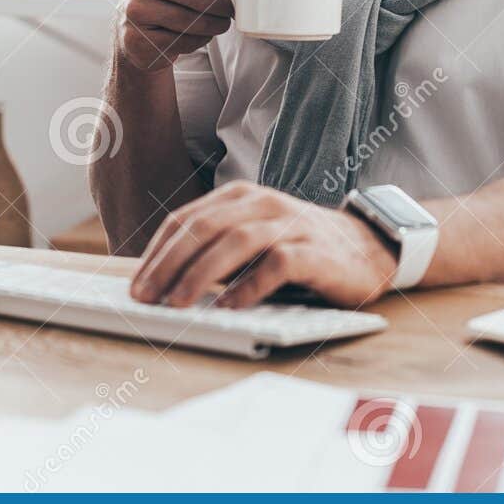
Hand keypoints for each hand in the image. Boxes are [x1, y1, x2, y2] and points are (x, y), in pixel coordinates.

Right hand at [115, 0, 236, 72]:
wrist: (136, 26)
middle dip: (227, 7)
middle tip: (229, 9)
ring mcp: (136, 8)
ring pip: (198, 22)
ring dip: (214, 26)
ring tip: (212, 21)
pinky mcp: (137, 39)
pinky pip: (185, 42)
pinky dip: (196, 41)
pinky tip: (189, 34)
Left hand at [129, 182, 397, 308]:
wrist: (367, 248)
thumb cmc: (299, 249)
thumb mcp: (253, 239)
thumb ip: (217, 249)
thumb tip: (163, 283)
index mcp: (240, 197)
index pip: (186, 220)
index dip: (157, 252)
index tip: (136, 285)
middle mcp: (262, 204)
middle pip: (204, 228)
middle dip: (168, 264)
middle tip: (146, 297)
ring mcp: (290, 225)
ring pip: (236, 242)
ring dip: (201, 274)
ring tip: (178, 303)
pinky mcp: (315, 251)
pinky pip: (277, 264)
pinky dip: (249, 285)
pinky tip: (231, 306)